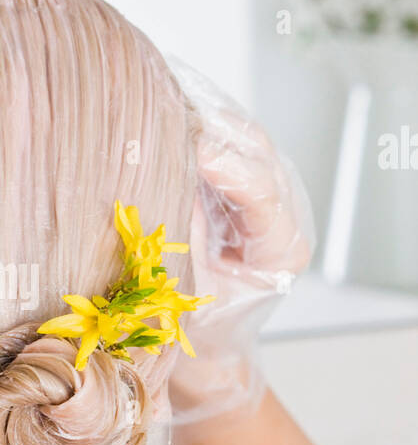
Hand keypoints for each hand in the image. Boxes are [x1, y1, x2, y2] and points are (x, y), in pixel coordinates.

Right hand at [170, 104, 313, 422]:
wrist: (208, 346)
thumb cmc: (198, 331)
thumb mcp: (187, 293)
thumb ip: (184, 239)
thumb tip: (165, 181)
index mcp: (282, 249)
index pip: (260, 191)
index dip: (223, 165)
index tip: (186, 146)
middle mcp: (285, 214)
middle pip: (258, 151)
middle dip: (212, 126)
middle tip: (163, 107)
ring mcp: (268, 194)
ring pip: (245, 137)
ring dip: (204, 116)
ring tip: (160, 98)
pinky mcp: (244, 183)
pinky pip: (228, 141)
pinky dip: (199, 123)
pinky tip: (166, 108)